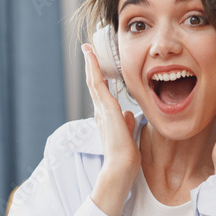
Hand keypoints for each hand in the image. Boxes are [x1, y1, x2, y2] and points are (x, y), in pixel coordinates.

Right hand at [82, 44, 140, 215]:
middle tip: (88, 52)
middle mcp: (100, 112)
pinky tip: (91, 56)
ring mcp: (101, 109)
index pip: (101, 95)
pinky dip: (93, 68)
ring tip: (88, 49)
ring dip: (90, 64)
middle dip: (91, 68)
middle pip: (94, 85)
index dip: (99, 80)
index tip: (97, 69)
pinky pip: (96, 83)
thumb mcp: (128, 135)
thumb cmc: (126, 156)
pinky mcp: (105, 107)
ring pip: (93, 81)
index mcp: (107, 118)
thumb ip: (126, 124)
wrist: (121, 166)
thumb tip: (127, 114)